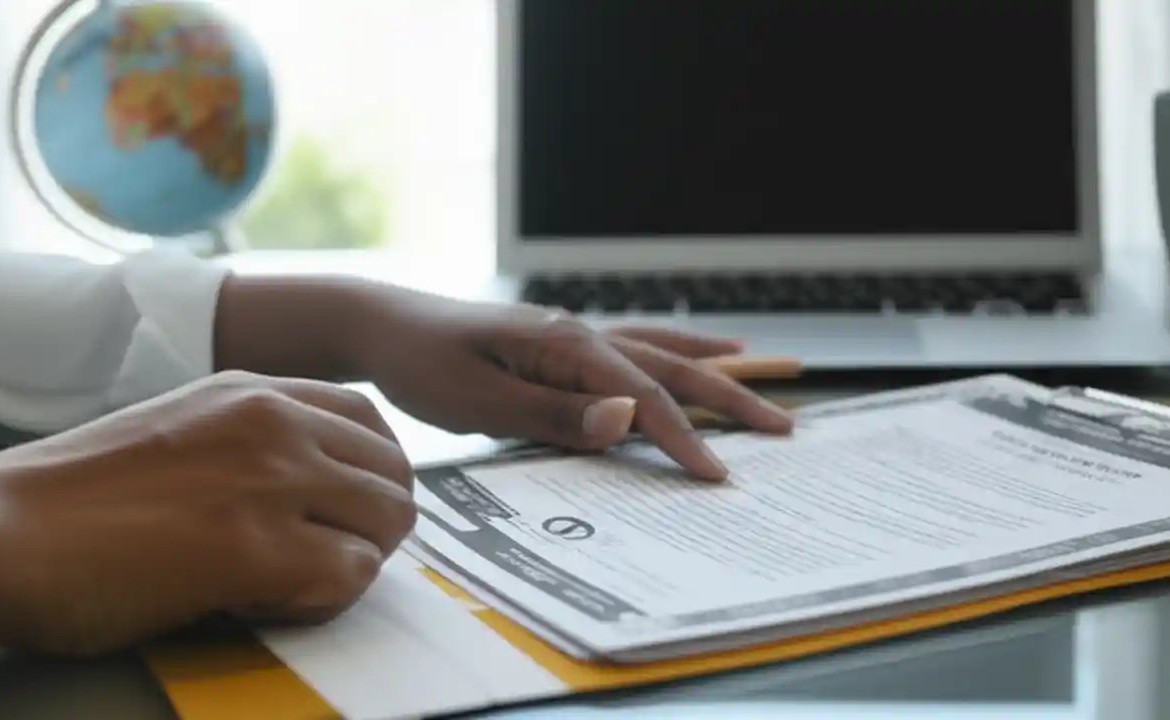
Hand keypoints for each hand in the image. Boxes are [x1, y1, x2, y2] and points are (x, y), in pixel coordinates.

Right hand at [0, 371, 414, 654]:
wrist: (0, 531)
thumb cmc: (74, 496)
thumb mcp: (184, 430)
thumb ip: (253, 440)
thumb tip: (317, 482)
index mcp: (253, 391)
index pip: (369, 421)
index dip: (373, 474)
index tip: (349, 510)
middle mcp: (274, 423)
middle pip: (394, 474)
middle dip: (370, 525)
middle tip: (320, 558)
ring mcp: (271, 480)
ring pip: (387, 522)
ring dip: (351, 561)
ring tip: (287, 580)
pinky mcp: (258, 547)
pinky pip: (351, 575)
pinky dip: (325, 601)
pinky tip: (267, 601)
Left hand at [356, 296, 793, 480]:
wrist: (386, 325)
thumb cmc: (425, 363)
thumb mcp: (479, 398)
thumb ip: (552, 412)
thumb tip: (625, 420)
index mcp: (565, 344)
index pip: (642, 395)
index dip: (682, 436)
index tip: (718, 474)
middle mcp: (580, 333)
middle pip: (669, 366)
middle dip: (729, 397)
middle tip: (783, 428)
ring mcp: (575, 335)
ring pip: (660, 350)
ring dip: (712, 367)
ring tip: (764, 372)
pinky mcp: (564, 344)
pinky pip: (636, 346)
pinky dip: (676, 349)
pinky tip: (699, 348)